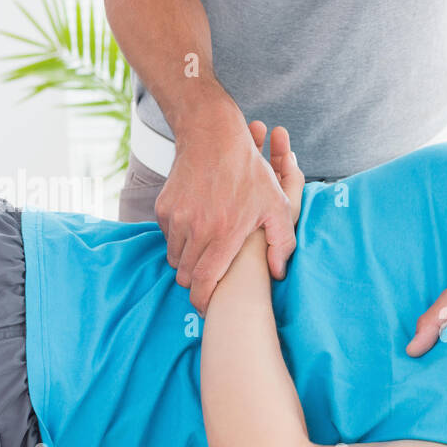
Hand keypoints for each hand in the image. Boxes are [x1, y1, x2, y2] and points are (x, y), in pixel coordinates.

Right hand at [154, 108, 297, 311]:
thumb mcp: (278, 206)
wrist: (213, 136)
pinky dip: (180, 240)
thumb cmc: (251, 173)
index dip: (203, 301)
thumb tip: (278, 274)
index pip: (204, 283)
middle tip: (210, 281)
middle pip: (186, 275)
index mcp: (224, 235)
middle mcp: (196, 230)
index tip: (207, 309)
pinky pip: (169, 238)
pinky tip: (198, 230)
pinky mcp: (164, 208)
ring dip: (188, 261)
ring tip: (207, 253)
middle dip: (197, 283)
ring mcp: (176, 219)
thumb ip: (282, 243)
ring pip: (175, 258)